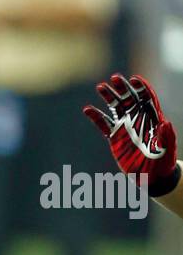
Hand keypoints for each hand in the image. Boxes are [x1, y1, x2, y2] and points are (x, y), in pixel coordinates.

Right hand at [83, 73, 179, 196]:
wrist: (151, 176)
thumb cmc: (163, 162)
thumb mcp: (167, 149)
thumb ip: (167, 136)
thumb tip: (165, 122)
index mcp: (152, 118)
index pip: (147, 98)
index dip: (141, 88)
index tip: (134, 79)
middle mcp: (138, 119)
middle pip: (130, 99)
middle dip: (123, 88)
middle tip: (115, 78)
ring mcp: (126, 127)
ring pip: (116, 108)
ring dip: (109, 97)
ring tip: (101, 86)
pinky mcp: (115, 137)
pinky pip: (103, 124)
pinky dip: (96, 117)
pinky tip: (87, 109)